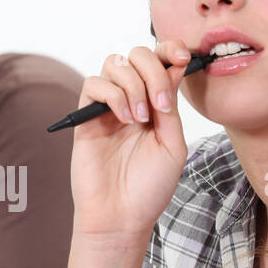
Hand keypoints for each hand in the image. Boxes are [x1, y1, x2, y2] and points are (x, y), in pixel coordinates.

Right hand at [70, 40, 194, 240]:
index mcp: (156, 105)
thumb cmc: (149, 188)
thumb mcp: (173, 146)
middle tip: (159, 106)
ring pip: (115, 64)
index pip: (160, 62)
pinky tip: (124, 120)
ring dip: (133, 85)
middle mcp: (131, 100)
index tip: (182, 58)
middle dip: (153, 71)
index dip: (170, 50)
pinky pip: (94, 84)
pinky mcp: (86, 117)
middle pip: (138, 55)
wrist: (122, 217)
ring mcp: (107, 108)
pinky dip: (113, 95)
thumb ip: (171, 108)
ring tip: (140, 119)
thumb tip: (174, 68)